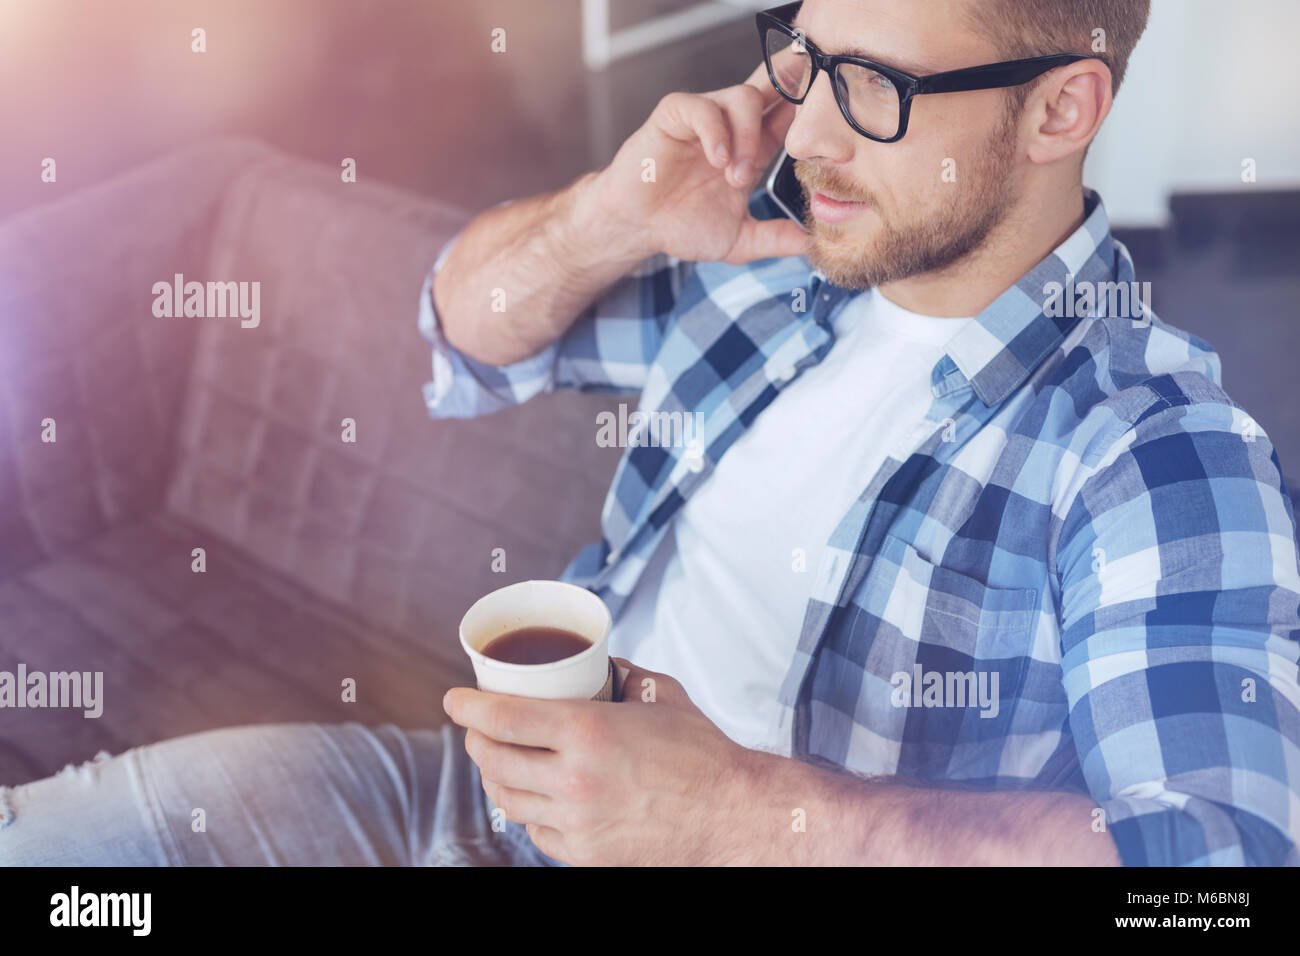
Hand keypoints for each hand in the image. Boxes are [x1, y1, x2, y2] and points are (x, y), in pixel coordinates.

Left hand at [441, 658, 760, 864]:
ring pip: (508, 799)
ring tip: (499, 760)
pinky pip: (536, 831)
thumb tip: (595, 664)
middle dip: (475, 740)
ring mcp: (577, 822)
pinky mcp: (585, 854)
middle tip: (477, 727)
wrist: (731, 815)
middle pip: (493, 760)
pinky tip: (533, 796)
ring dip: (493, 776)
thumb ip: (620, 674)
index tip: (453, 699)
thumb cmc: (701, 753)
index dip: (467, 707)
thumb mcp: (660, 694)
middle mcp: (574, 779)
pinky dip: (527, 811)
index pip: (503, 717)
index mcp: (588, 731)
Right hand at [582, 62, 808, 266]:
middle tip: (803, 129)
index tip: (825, 139)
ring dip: (748, 136)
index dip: (809, 120)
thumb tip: (812, 244)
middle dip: (791, 97)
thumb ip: (774, 239)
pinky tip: (718, 161)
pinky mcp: (674, 115)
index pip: (790, 117)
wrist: (637, 228)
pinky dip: (716, 132)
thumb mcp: (739, 241)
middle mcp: (733, 126)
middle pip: (773, 89)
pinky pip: (702, 107)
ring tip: (737, 176)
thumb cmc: (681, 227)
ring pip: (744, 97)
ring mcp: (704, 117)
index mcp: (754, 148)